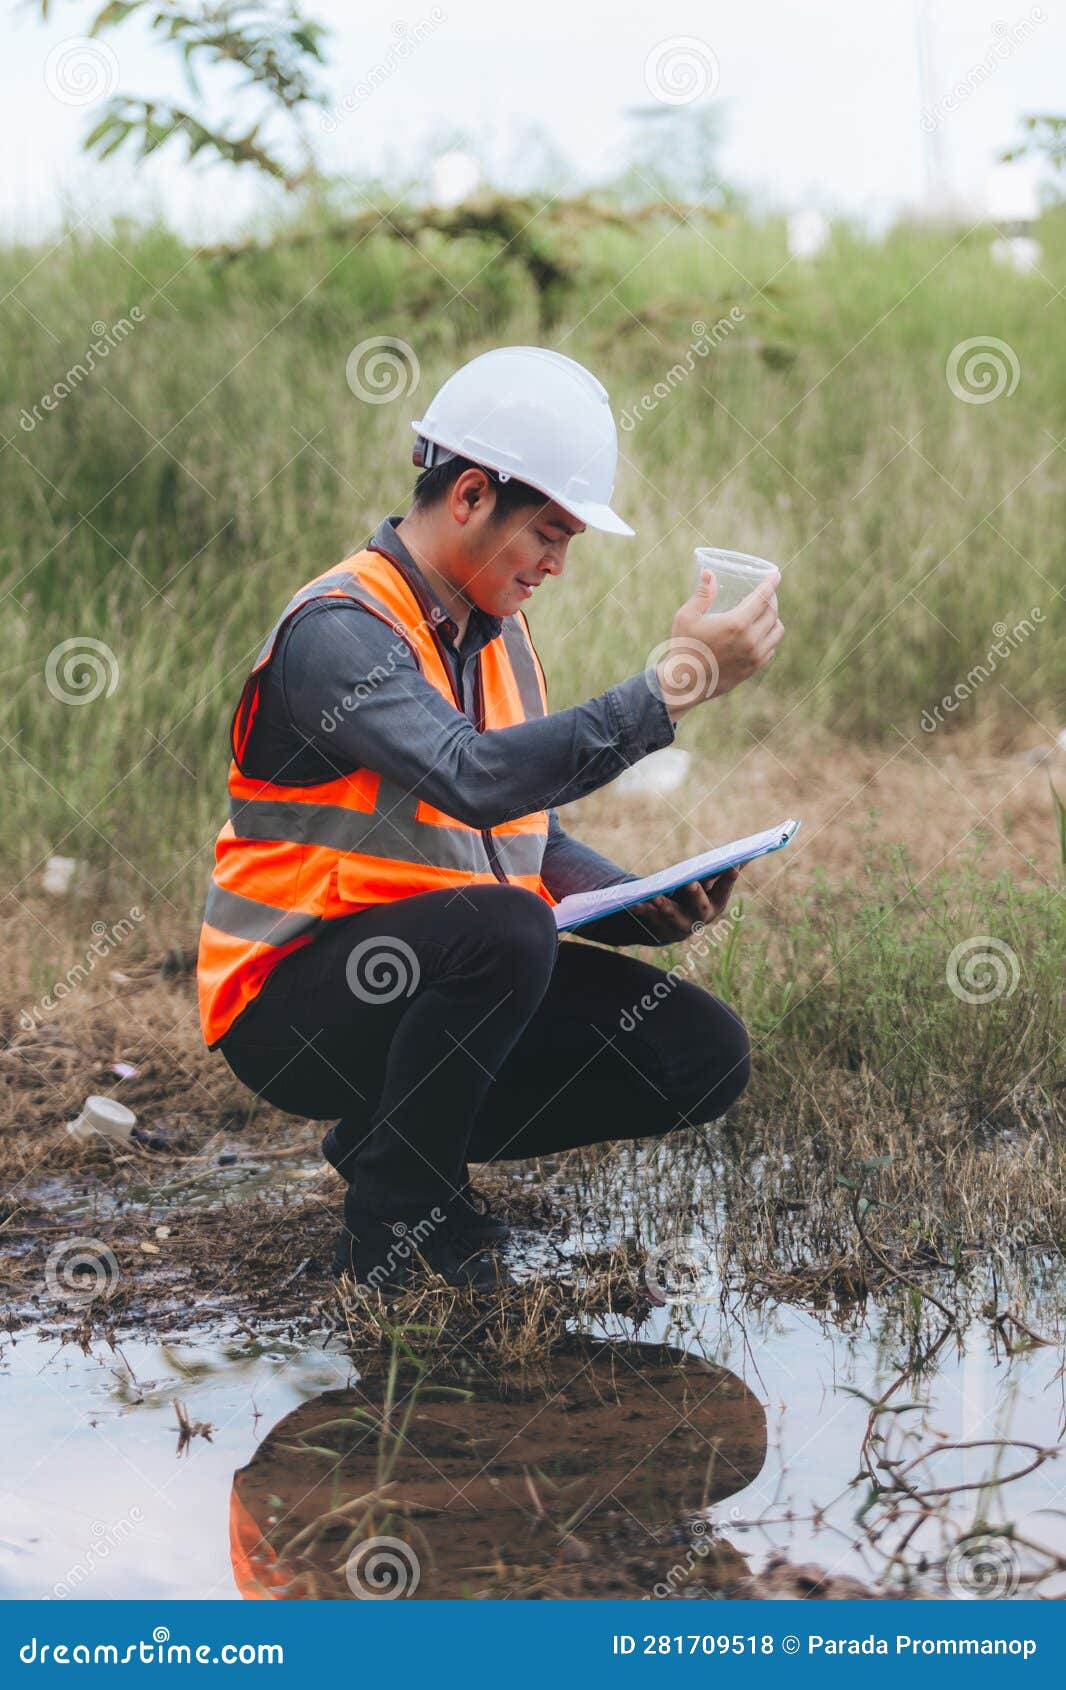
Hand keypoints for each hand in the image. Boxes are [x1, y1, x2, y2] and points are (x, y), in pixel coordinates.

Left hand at [629, 866, 739, 941]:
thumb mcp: (711, 886)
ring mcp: (680, 926)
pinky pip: (650, 919)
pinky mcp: (660, 928)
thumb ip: (724, 872)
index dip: (729, 879)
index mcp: (716, 904)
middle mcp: (700, 918)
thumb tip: (746, 854)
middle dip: (696, 895)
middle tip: (691, 882)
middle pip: (700, 907)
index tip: (733, 865)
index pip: (724, 890)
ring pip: (673, 917)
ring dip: (665, 907)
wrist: (675, 926)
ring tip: (656, 896)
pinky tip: (634, 903)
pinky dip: (642, 911)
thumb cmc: (697, 898)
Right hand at [655, 569, 784, 720]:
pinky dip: (769, 637)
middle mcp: (751, 640)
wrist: (684, 683)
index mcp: (736, 623)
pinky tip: (760, 634)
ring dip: (774, 619)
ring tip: (765, 613)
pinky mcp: (753, 668)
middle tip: (766, 592)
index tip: (775, 574)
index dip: (770, 583)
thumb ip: (702, 594)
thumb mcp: (687, 616)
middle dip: (772, 599)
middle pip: (772, 613)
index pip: (763, 598)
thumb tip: (710, 573)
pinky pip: (771, 648)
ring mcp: (754, 656)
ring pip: (777, 631)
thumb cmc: (684, 647)